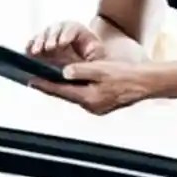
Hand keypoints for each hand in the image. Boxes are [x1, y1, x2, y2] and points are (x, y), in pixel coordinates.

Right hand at [26, 20, 103, 66]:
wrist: (89, 69)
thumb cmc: (94, 64)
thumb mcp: (96, 60)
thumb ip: (89, 62)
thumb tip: (75, 69)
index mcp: (80, 32)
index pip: (72, 28)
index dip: (66, 34)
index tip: (62, 43)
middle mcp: (64, 32)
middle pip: (55, 29)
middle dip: (51, 37)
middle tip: (49, 47)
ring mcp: (51, 38)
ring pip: (43, 34)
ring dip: (39, 42)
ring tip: (36, 52)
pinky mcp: (41, 47)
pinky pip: (33, 43)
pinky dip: (30, 47)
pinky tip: (28, 54)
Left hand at [28, 60, 155, 114]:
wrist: (145, 83)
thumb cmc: (126, 76)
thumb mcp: (101, 69)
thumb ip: (81, 70)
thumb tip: (64, 71)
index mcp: (89, 98)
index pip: (61, 91)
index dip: (44, 85)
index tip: (31, 80)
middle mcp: (91, 106)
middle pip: (65, 95)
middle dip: (51, 86)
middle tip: (36, 78)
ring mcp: (97, 106)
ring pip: (74, 95)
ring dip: (63, 87)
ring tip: (49, 79)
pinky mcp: (102, 104)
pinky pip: (84, 95)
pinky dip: (75, 88)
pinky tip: (71, 81)